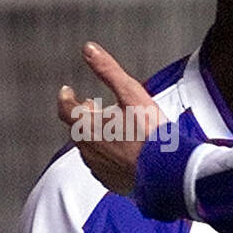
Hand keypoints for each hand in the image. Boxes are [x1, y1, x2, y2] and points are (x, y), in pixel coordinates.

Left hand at [57, 42, 163, 195]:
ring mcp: (98, 168)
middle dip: (86, 117)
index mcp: (86, 126)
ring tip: (115, 132)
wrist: (167, 171)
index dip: (66, 98)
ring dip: (97, 138)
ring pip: (90, 149)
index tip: (67, 92)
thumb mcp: (131, 93)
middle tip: (96, 110)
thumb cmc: (151, 133)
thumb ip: (108, 70)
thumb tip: (89, 49)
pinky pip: (103, 167)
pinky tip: (124, 154)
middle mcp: (87, 149)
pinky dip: (108, 158)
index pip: (65, 108)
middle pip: (78, 129)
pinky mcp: (111, 182)